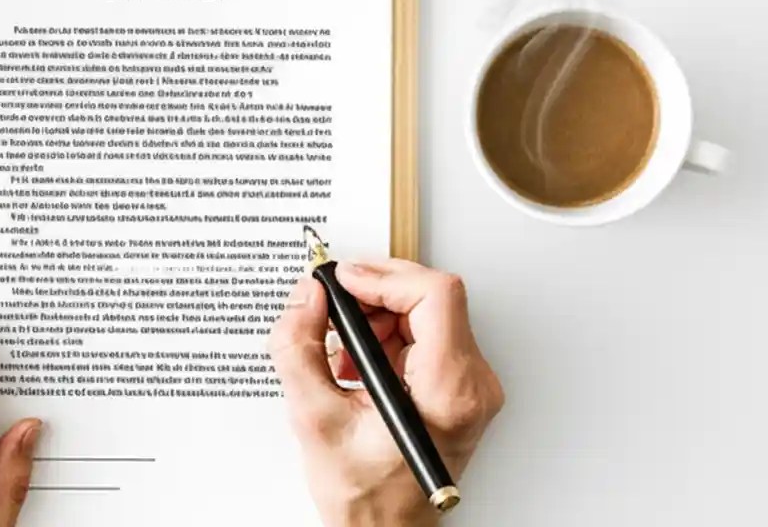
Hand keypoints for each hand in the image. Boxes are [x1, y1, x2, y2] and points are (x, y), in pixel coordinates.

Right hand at [269, 259, 504, 526]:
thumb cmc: (365, 494)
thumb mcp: (314, 418)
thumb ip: (299, 349)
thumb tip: (306, 298)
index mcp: (449, 392)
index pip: (436, 297)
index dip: (384, 277)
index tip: (345, 281)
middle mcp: (471, 385)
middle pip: (430, 299)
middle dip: (372, 298)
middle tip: (332, 314)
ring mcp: (470, 384)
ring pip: (426, 312)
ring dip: (376, 318)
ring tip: (341, 351)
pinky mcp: (458, 384)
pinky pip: (426, 333)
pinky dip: (386, 335)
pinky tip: (358, 363)